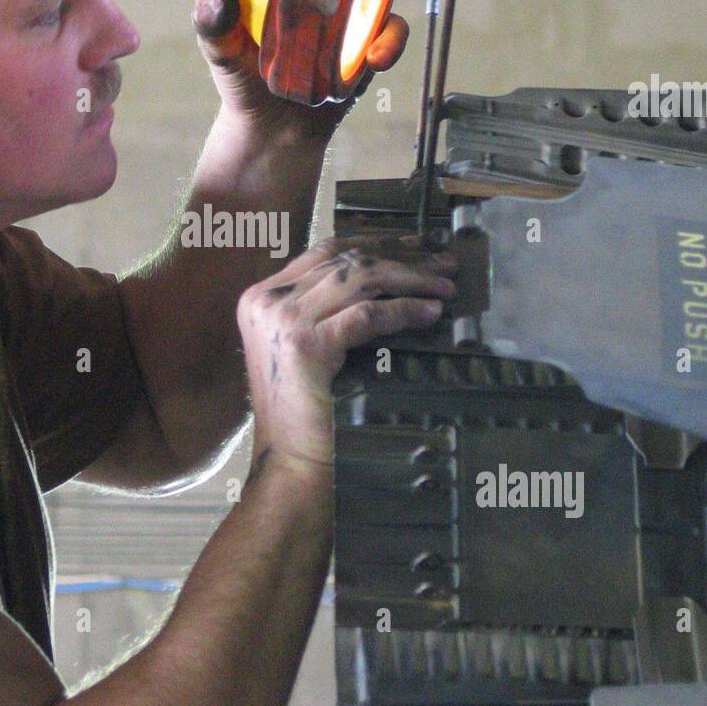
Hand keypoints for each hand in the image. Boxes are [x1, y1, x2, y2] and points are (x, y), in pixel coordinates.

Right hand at [236, 236, 457, 469]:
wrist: (289, 463)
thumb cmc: (303, 415)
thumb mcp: (304, 347)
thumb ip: (323, 311)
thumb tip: (384, 280)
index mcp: (261, 297)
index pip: (325, 251)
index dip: (375, 242)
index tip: (416, 244)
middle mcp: (266, 301)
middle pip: (346, 260)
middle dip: (402, 256)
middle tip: (444, 262)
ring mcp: (282, 321)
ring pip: (359, 278)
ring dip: (410, 279)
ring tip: (445, 286)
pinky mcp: (306, 345)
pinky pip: (367, 315)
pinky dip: (404, 311)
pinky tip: (430, 312)